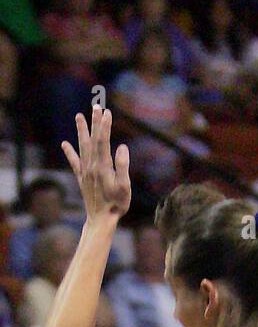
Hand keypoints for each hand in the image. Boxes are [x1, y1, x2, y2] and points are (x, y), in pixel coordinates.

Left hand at [62, 105, 130, 224]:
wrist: (100, 220)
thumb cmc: (116, 205)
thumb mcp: (124, 187)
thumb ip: (123, 166)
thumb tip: (122, 147)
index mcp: (103, 167)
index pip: (103, 141)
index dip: (104, 126)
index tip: (107, 112)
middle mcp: (92, 166)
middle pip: (92, 140)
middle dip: (94, 123)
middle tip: (95, 106)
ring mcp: (85, 172)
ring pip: (82, 147)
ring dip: (81, 131)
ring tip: (79, 116)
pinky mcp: (81, 179)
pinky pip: (74, 162)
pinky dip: (69, 152)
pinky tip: (64, 144)